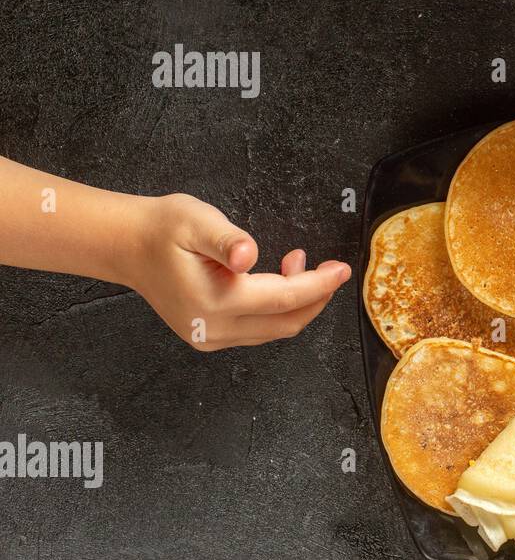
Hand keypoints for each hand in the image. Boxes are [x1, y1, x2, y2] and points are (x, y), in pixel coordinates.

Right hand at [124, 194, 351, 350]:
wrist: (126, 246)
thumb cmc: (161, 229)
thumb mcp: (196, 221)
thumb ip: (227, 239)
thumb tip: (248, 255)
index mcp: (215, 301)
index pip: (285, 299)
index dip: (319, 285)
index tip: (343, 270)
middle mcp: (214, 328)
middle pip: (286, 323)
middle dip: (316, 298)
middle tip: (328, 268)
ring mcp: (211, 337)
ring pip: (274, 330)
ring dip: (296, 303)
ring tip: (296, 263)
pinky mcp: (209, 336)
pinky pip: (258, 330)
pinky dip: (277, 310)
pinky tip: (276, 280)